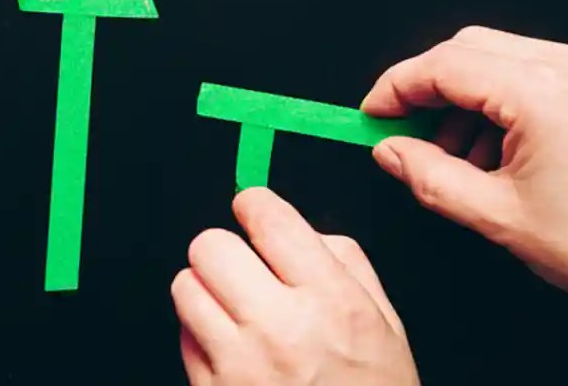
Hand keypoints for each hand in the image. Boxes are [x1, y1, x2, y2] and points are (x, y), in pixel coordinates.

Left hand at [171, 188, 418, 384]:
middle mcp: (280, 325)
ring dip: (205, 291)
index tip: (253, 211)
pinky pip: (181, 337)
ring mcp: (239, 362)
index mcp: (330, 299)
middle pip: (209, 244)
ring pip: (185, 286)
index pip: (266, 216)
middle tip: (242, 268)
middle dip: (225, 250)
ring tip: (233, 310)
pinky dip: (199, 335)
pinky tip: (230, 350)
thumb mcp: (385, 323)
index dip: (254, 204)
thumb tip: (297, 228)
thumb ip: (345, 262)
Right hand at [362, 26, 567, 360]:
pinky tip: (492, 151)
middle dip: (427, 89)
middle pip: (467, 49)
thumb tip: (391, 151)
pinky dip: (499, 101)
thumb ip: (428, 175)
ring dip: (463, 98)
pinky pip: (532, 73)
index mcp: (543, 92)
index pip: (443, 65)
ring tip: (453, 157)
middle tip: (401, 132)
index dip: (395, 88)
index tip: (371, 113)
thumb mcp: (494, 215)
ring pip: (498, 57)